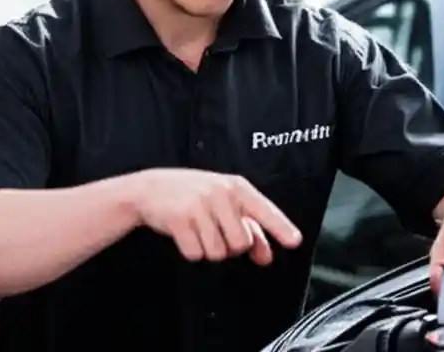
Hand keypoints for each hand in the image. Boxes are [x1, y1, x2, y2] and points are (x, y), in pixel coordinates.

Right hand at [131, 169, 302, 264]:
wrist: (149, 189)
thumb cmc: (192, 194)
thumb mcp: (223, 202)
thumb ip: (248, 227)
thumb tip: (265, 255)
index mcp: (235, 187)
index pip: (263, 209)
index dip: (280, 226)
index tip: (294, 241)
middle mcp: (220, 194)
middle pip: (241, 243)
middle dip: (230, 246)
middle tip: (215, 231)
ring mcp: (199, 206)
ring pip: (218, 252)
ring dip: (209, 250)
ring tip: (198, 230)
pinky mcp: (180, 220)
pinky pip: (196, 254)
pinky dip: (190, 251)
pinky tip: (184, 234)